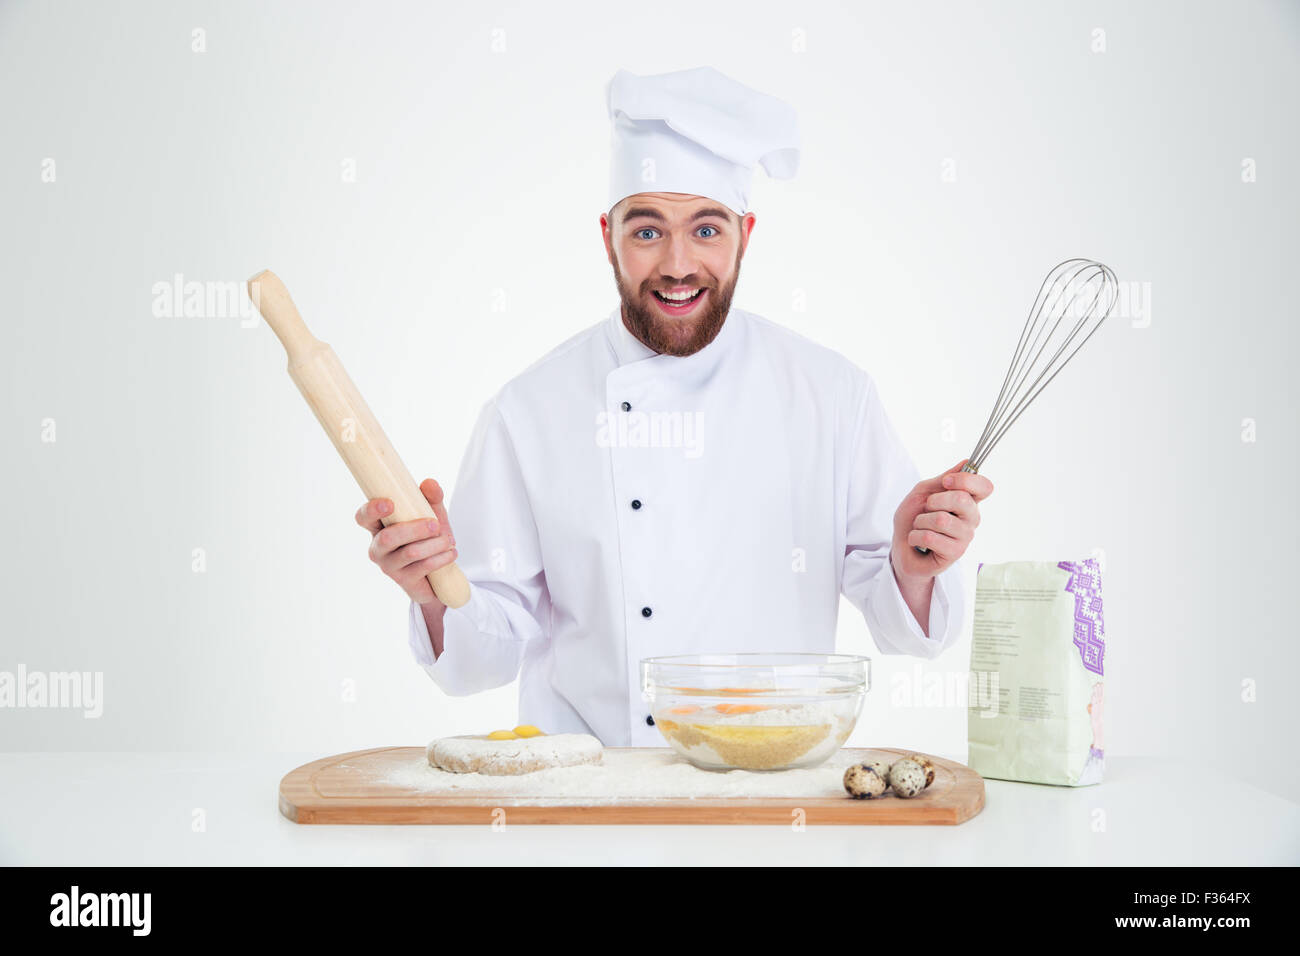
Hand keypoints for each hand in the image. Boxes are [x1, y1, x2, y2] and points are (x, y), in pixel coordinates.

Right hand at [356, 478, 457, 604]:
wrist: (439, 573)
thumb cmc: (429, 537)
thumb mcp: (433, 514)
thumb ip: (431, 498)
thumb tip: (429, 484)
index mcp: (378, 526)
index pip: (363, 517)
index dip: (371, 510)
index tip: (390, 504)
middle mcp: (378, 547)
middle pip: (388, 537)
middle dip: (415, 529)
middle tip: (436, 525)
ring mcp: (389, 565)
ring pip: (410, 553)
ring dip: (434, 544)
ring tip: (449, 541)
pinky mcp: (403, 580)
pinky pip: (422, 567)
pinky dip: (441, 558)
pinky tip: (451, 553)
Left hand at [890, 459, 993, 579]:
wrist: (901, 547)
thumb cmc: (913, 519)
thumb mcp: (924, 492)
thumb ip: (944, 478)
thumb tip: (966, 461)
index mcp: (968, 501)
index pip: (985, 487)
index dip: (966, 480)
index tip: (946, 482)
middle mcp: (971, 519)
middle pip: (962, 499)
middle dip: (934, 501)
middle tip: (926, 509)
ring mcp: (965, 537)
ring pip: (941, 519)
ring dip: (920, 521)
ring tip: (920, 527)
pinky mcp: (955, 553)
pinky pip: (930, 537)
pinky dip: (915, 536)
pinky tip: (917, 540)